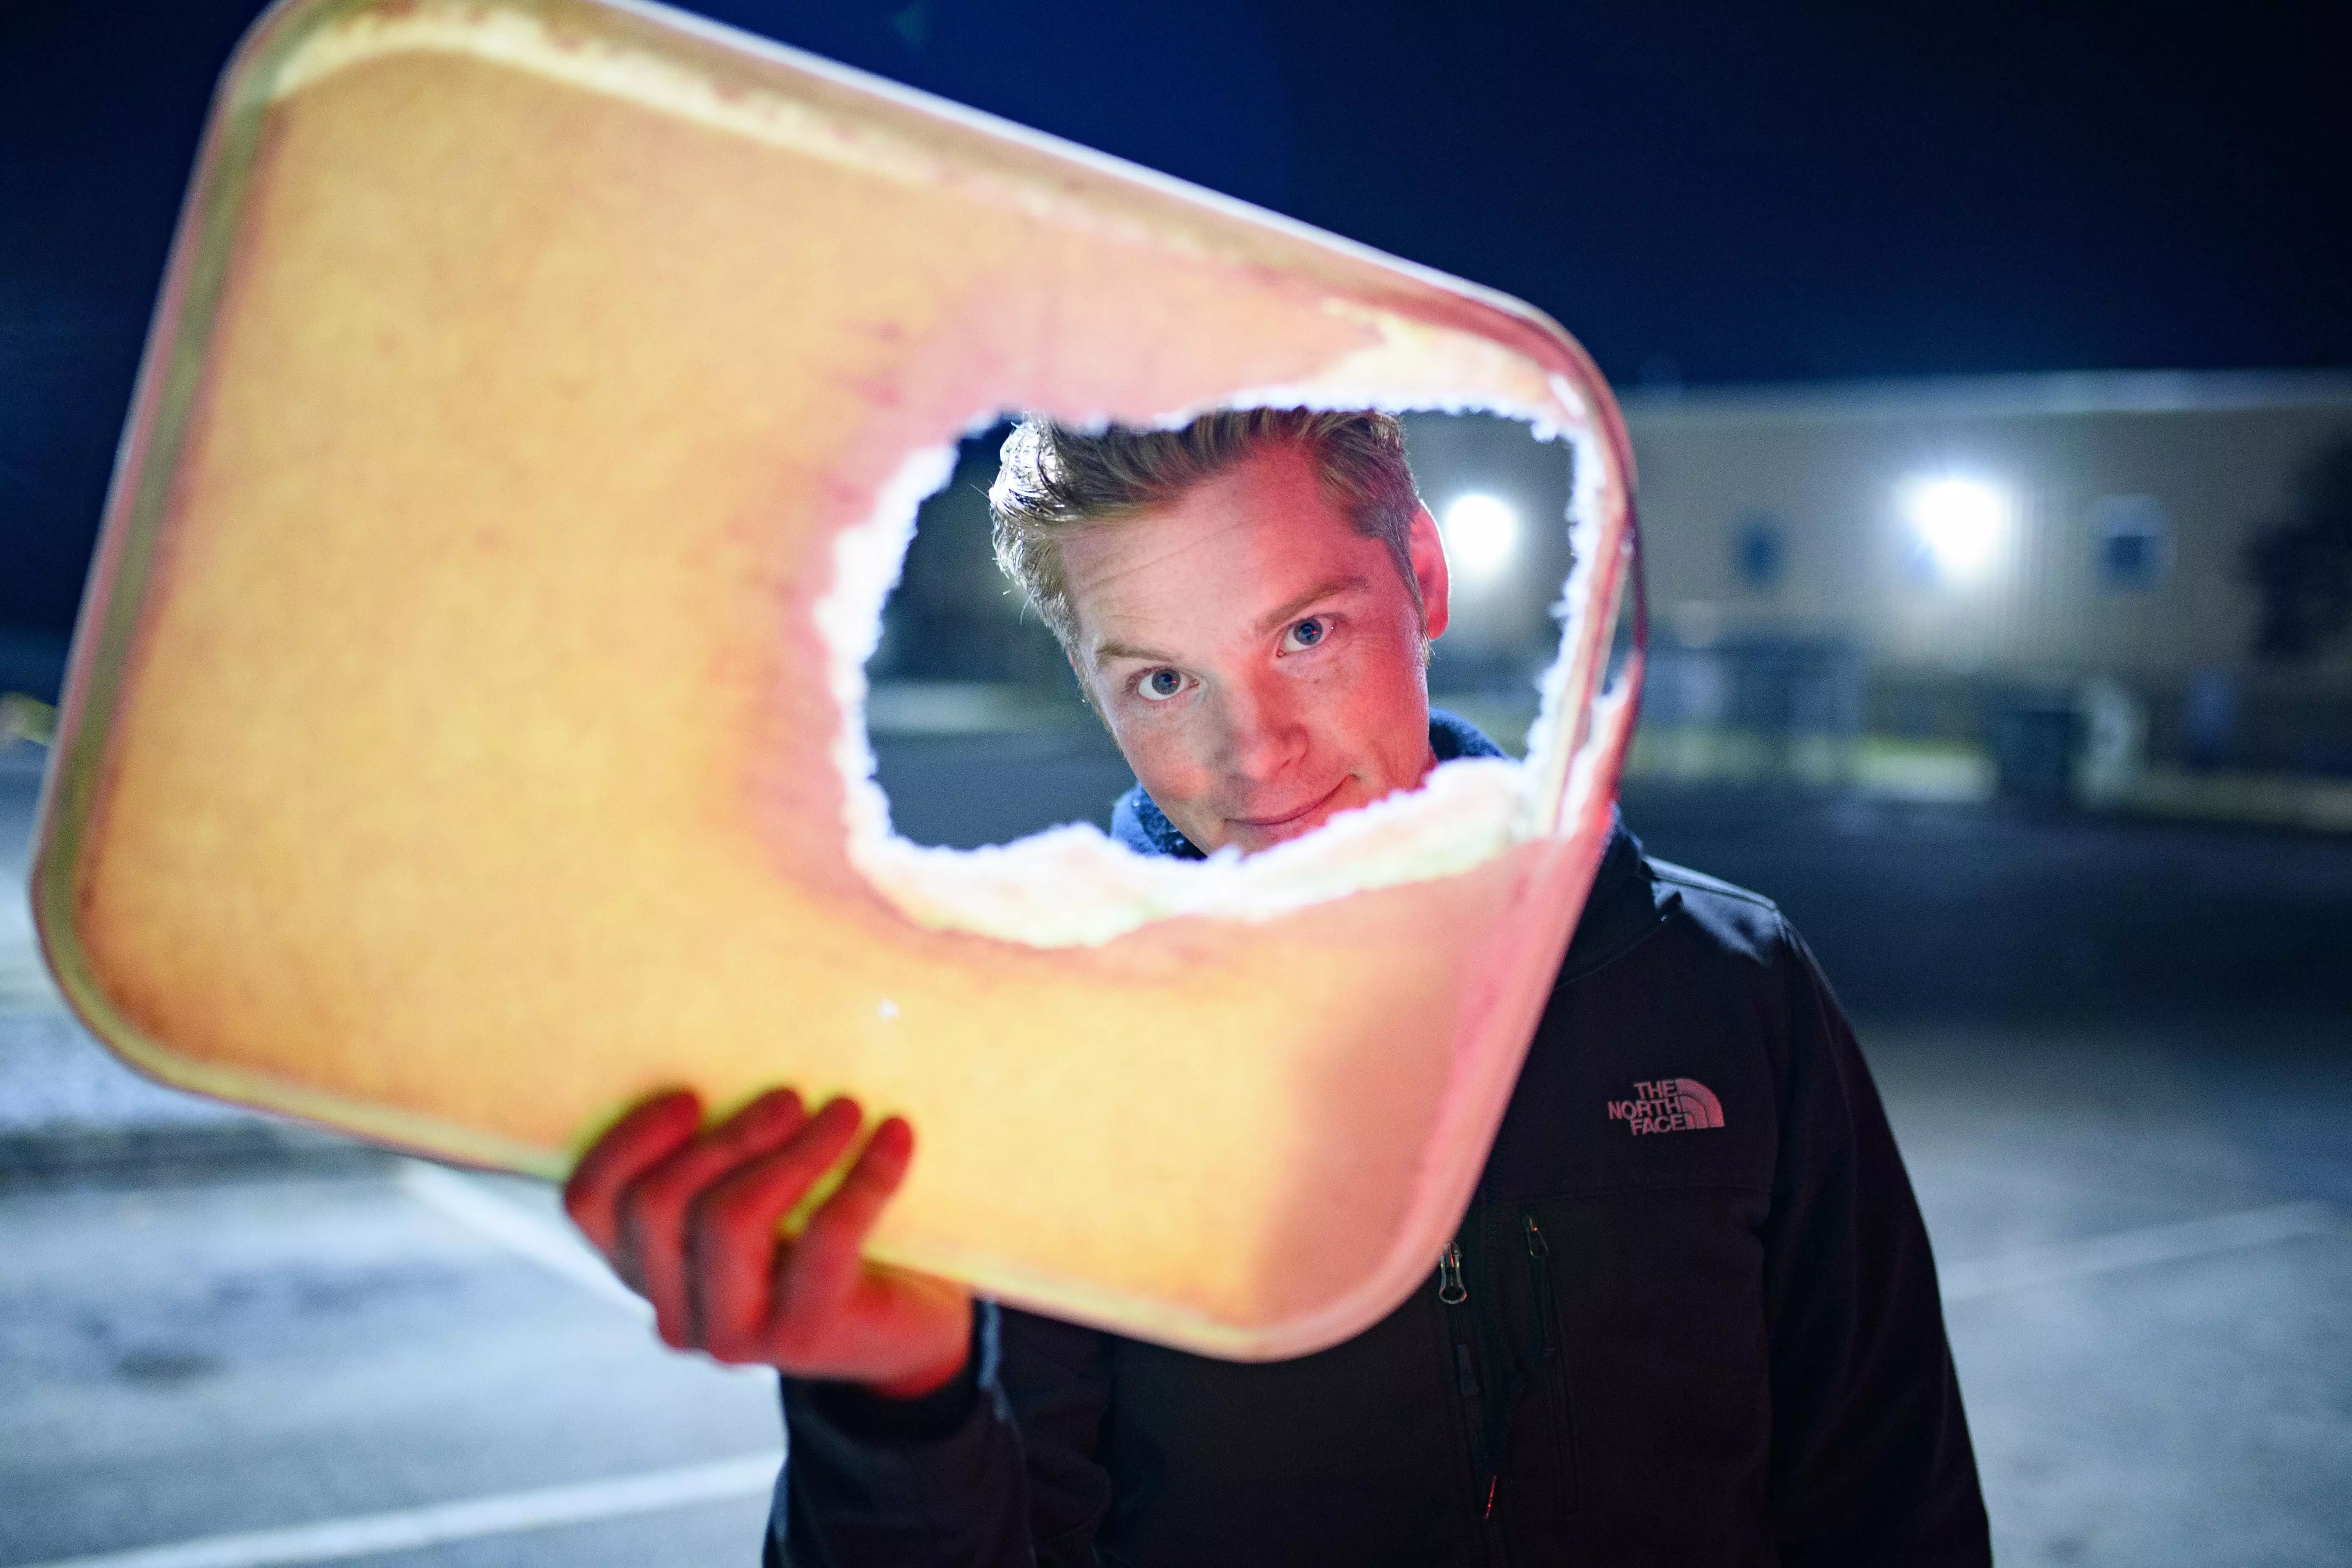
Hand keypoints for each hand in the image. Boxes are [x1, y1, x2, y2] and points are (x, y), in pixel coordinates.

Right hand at [563, 1089, 971, 1397]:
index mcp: (644, 1264)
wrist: (905, 1327)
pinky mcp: (802, 1339)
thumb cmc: (823, 1237)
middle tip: (790, 1097)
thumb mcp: (763, 1195)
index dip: (625, 1143)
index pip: (587, 1204)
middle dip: (723, 1137)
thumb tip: (740, 1051)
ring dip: (794, 1151)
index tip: (690, 1096)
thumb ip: (732, 1151)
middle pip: (657, 1206)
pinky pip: (825, 1239)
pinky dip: (865, 1175)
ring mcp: (730, 1335)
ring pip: (730, 1221)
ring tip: (846, 1109)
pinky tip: (894, 1134)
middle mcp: (672, 1308)